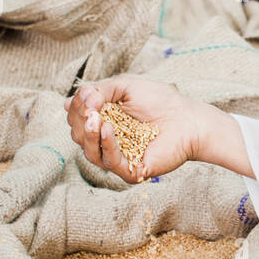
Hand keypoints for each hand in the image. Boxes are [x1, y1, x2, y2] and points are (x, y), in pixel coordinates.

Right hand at [64, 77, 208, 183]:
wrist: (188, 118)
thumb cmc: (160, 100)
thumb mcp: (124, 87)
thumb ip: (99, 90)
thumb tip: (69, 102)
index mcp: (103, 121)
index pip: (76, 119)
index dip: (76, 108)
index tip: (87, 97)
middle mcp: (107, 141)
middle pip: (78, 136)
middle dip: (81, 121)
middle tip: (91, 108)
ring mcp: (118, 158)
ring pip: (90, 153)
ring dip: (89, 134)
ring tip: (96, 118)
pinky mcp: (132, 171)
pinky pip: (111, 162)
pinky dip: (107, 146)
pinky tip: (107, 130)